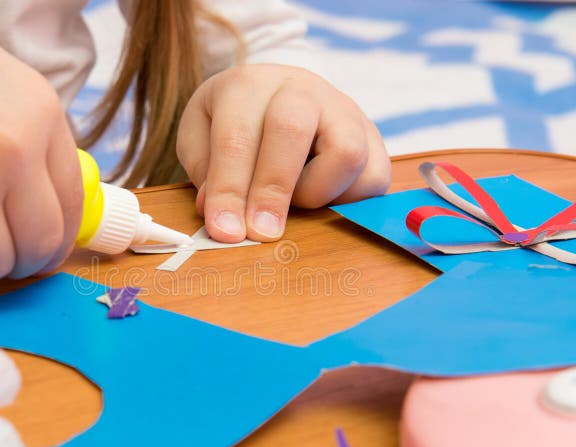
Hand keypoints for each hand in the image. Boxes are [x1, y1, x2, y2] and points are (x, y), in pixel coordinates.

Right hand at [0, 0, 82, 282]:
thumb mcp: (9, 87)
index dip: (60, 242)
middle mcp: (12, 151)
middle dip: (24, 263)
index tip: (47, 253)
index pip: (74, 206)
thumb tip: (51, 206)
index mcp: (43, 117)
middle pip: (40, 243)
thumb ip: (37, 143)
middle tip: (6, 259)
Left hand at [177, 64, 389, 242]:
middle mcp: (301, 89)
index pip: (235, 137)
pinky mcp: (373, 139)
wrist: (280, 98)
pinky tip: (321, 198)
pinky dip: (346, 200)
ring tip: (295, 202)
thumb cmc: (236, 124)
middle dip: (271, 191)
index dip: (229, 189)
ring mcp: (344, 110)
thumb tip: (224, 216)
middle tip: (259, 233)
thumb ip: (205, 173)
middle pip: (290, 131)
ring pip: (345, 152)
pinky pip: (371, 177)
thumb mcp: (201, 137)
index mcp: (249, 85)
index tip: (225, 230)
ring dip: (315, 192)